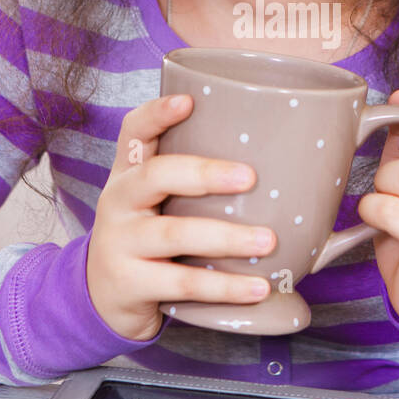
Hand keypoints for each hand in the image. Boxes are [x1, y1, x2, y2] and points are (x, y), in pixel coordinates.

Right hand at [86, 93, 277, 341]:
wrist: (103, 299)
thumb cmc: (152, 238)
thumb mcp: (159, 203)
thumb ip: (199, 182)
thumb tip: (295, 162)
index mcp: (129, 173)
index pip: (133, 131)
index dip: (157, 112)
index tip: (188, 100)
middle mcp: (119, 201)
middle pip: (155, 175)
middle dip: (203, 173)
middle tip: (251, 177)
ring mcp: (119, 243)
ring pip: (173, 233)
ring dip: (226, 237)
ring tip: (268, 241)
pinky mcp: (128, 284)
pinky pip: (181, 282)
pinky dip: (224, 286)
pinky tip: (258, 288)